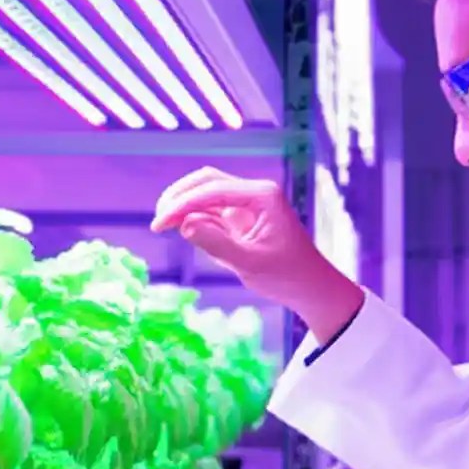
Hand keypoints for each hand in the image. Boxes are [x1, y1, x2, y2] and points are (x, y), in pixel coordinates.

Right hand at [150, 166, 362, 340]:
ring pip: (207, 192)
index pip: (213, 190)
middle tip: (158, 221)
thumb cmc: (287, 277)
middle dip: (179, 196)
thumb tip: (185, 224)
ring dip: (184, 205)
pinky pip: (212, 209)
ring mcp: (249, 203)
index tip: (159, 223)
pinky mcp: (243, 216)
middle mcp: (255, 193)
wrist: (310, 287)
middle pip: (207, 181)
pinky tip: (181, 229)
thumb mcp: (249, 264)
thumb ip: (216, 244)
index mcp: (262, 196)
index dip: (182, 204)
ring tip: (162, 225)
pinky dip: (194, 216)